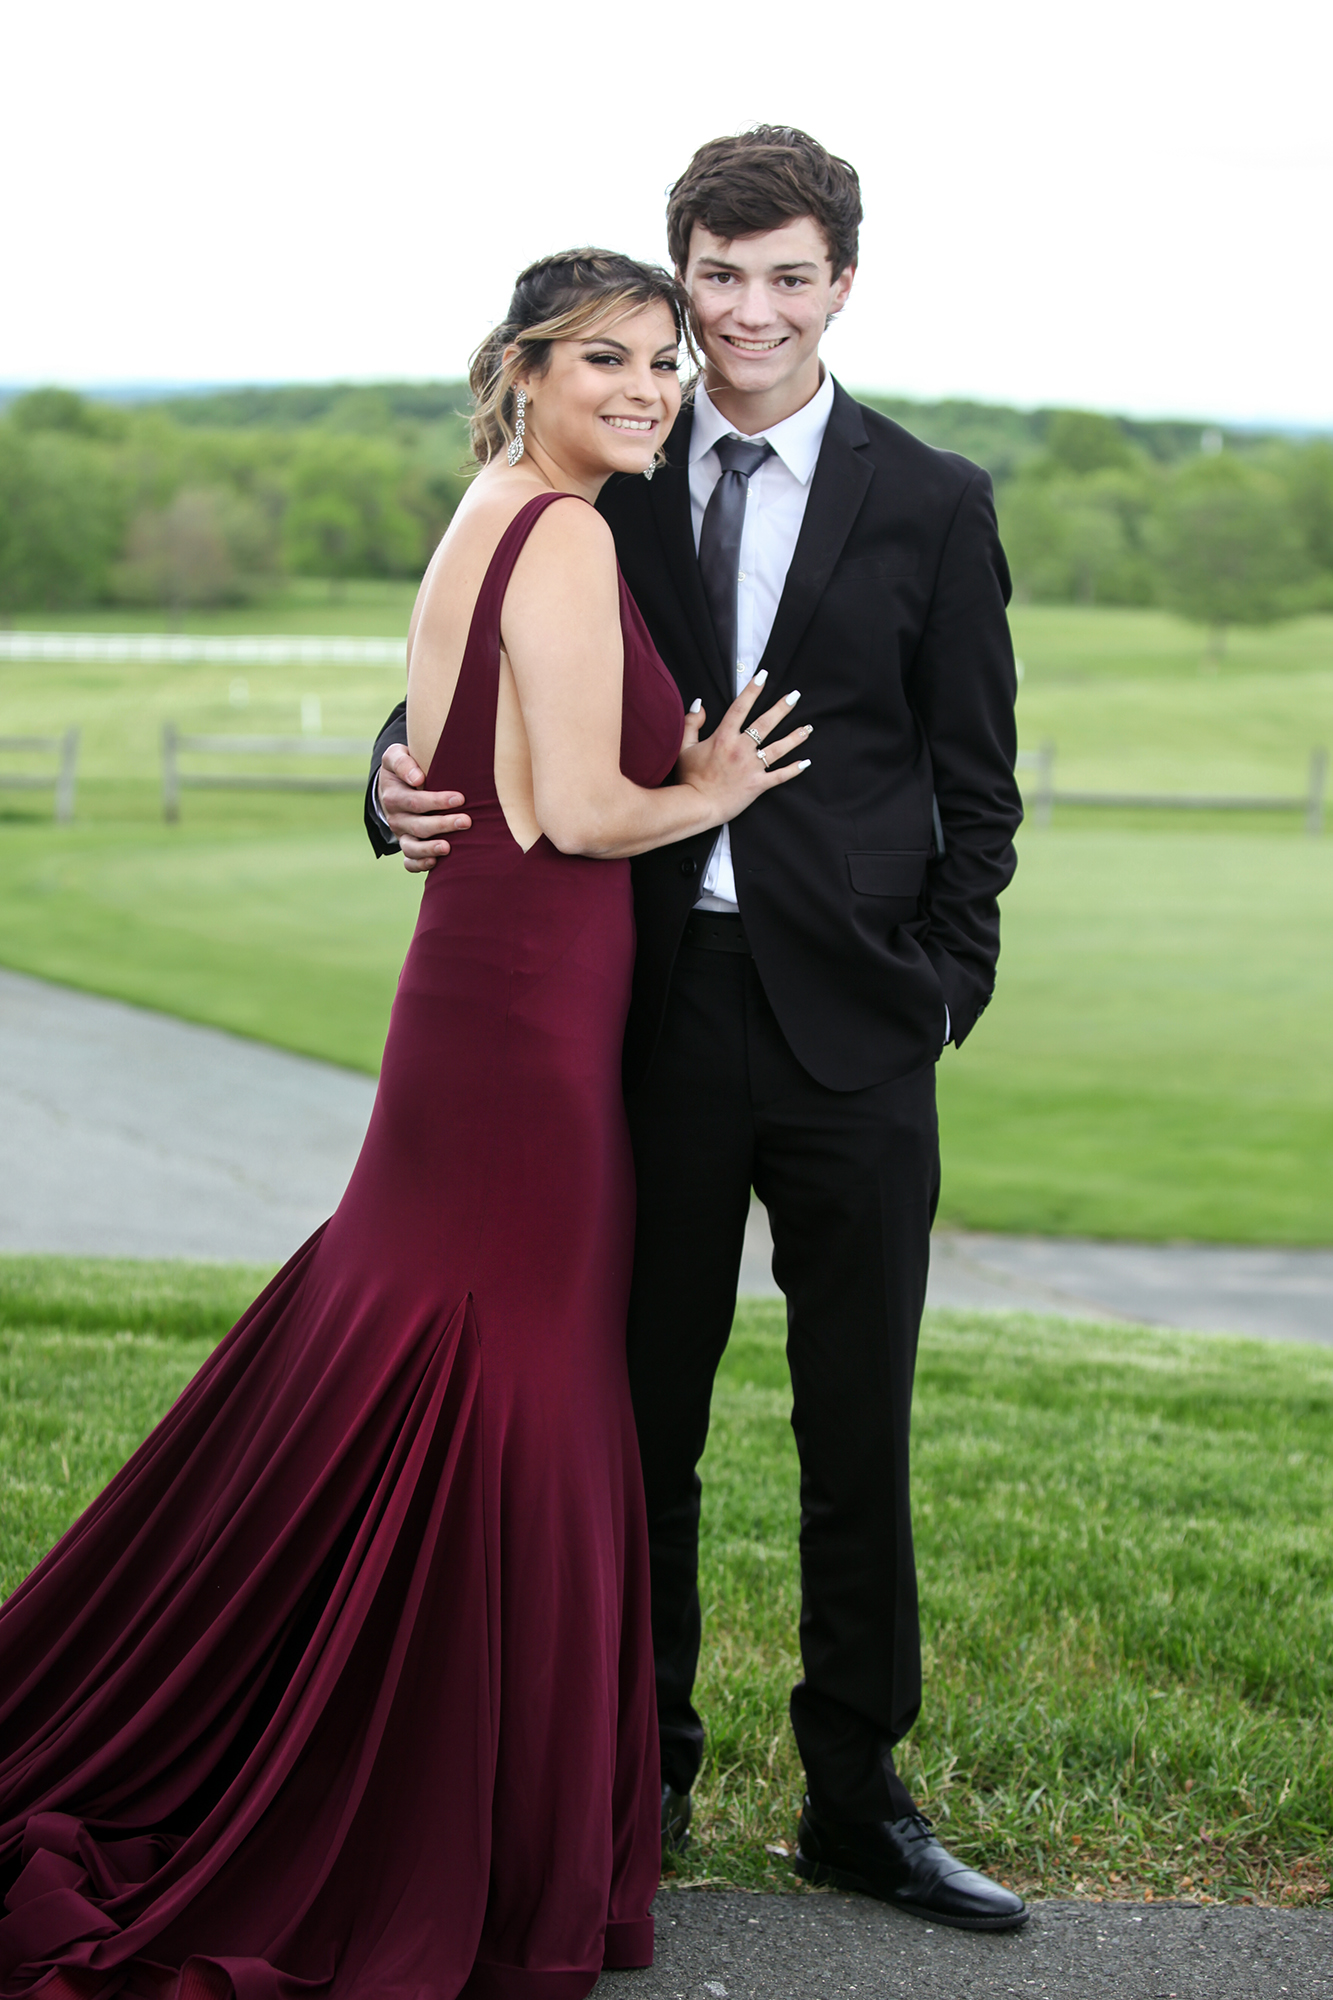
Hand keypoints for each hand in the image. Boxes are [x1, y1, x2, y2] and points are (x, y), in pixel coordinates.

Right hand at [378, 743, 471, 873]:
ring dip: (431, 848)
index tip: (460, 798)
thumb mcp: (395, 756)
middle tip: (467, 822)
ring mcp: (401, 834)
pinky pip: (409, 862)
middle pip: (418, 825)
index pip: (415, 801)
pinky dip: (420, 864)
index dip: (437, 801)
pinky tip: (435, 862)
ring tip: (449, 847)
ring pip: (412, 847)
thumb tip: (418, 778)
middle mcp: (395, 818)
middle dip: (443, 824)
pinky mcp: (406, 845)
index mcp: (393, 796)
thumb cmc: (403, 767)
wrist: (393, 784)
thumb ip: (402, 762)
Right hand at [675, 673, 810, 823]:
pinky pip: (780, 776)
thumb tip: (700, 705)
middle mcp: (741, 749)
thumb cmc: (689, 778)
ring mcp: (751, 767)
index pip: (740, 707)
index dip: (752, 690)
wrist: (696, 805)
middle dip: (782, 707)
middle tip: (795, 695)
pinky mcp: (758, 784)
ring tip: (808, 728)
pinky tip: (806, 762)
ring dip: (795, 737)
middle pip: (766, 723)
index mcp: (724, 737)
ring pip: (778, 748)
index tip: (763, 676)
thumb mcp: (684, 747)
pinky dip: (794, 770)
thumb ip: (692, 723)